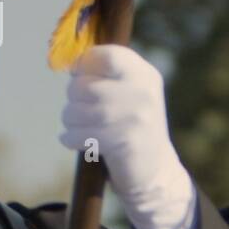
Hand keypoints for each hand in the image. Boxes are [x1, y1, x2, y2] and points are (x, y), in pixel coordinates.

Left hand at [60, 45, 196, 228]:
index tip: (83, 78)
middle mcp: (143, 91)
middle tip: (84, 114)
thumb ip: (107, 77)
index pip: (106, 55)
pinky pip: (78, 133)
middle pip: (82, 85)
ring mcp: (134, 116)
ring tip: (83, 130)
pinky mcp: (123, 140)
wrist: (157, 172)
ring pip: (75, 110)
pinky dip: (72, 139)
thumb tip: (71, 64)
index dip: (85, 65)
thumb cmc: (133, 130)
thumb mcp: (131, 96)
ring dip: (71, 122)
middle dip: (73, 101)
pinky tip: (81, 143)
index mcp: (145, 75)